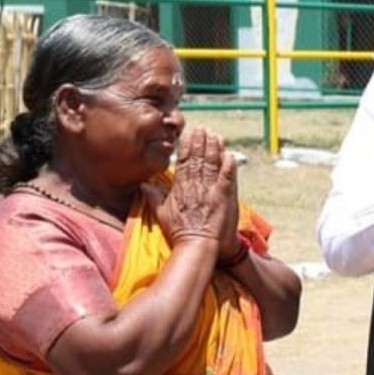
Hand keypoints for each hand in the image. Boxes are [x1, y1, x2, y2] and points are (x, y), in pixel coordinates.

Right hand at [142, 128, 236, 250]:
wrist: (196, 245)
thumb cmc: (179, 232)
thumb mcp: (161, 213)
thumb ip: (153, 197)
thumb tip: (143, 185)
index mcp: (181, 188)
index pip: (184, 162)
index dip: (188, 147)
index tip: (190, 134)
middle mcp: (195, 186)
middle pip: (198, 159)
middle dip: (201, 142)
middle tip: (204, 129)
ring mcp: (210, 191)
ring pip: (212, 164)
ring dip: (214, 149)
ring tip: (216, 136)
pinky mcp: (224, 197)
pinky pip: (227, 177)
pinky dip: (229, 165)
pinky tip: (230, 154)